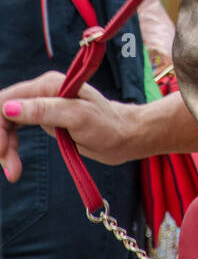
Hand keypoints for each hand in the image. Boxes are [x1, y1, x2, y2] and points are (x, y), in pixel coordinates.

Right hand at [0, 73, 134, 180]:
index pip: (5, 101)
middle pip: (3, 112)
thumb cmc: (107, 126)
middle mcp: (42, 91)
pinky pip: (15, 129)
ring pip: (7, 122)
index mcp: (48, 85)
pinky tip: (14, 164)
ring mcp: (42, 104)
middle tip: (11, 170)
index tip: (3, 152)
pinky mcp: (44, 118)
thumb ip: (44, 110)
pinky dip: (10, 147)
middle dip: (1, 140)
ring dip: (4, 147)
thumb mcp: (77, 118)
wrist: (125, 136)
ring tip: (13, 173)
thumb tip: (9, 108)